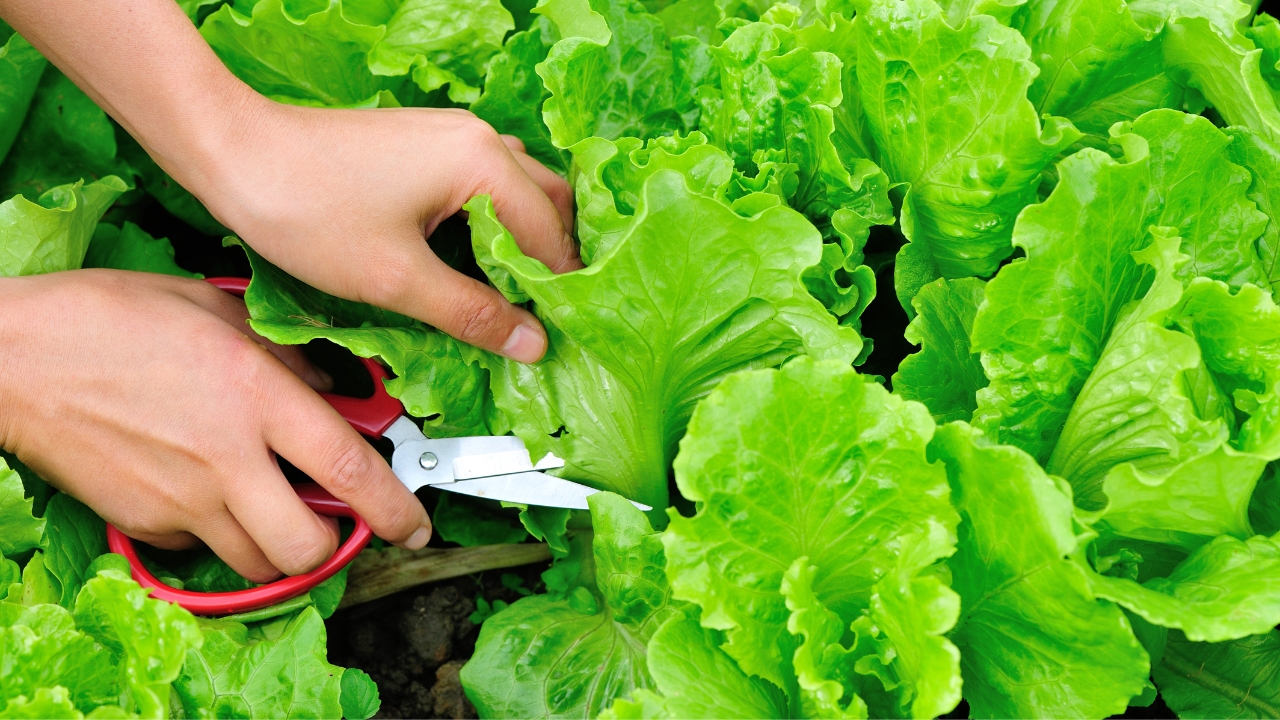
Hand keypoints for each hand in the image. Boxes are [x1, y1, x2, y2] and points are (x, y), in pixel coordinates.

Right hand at [0, 270, 431, 581]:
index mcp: (257, 396)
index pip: (349, 468)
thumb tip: (332, 388)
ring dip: (282, 550)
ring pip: (258, 563)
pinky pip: (201, 548)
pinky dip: (220, 535)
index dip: (396, 506)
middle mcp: (227, 458)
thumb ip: (286, 352)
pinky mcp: (144, 522)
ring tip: (279, 513)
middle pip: (306, 545)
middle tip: (338, 522)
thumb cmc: (111, 316)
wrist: (13, 357)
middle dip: (336, 547)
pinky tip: (212, 497)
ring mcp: (182, 498)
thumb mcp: (215, 308)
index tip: (418, 523)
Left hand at [193, 100, 580, 362]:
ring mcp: (450, 136)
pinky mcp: (424, 145)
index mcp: (482, 162)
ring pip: (518, 192)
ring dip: (523, 241)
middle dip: (553, 261)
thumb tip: (530, 343)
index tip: (557, 337)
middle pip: (549, 204)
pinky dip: (492, 223)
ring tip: (514, 296)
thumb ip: (473, 313)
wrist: (234, 154)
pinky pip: (483, 185)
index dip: (557, 293)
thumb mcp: (398, 278)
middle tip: (545, 317)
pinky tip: (474, 263)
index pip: (548, 236)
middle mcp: (476, 138)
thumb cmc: (306, 207)